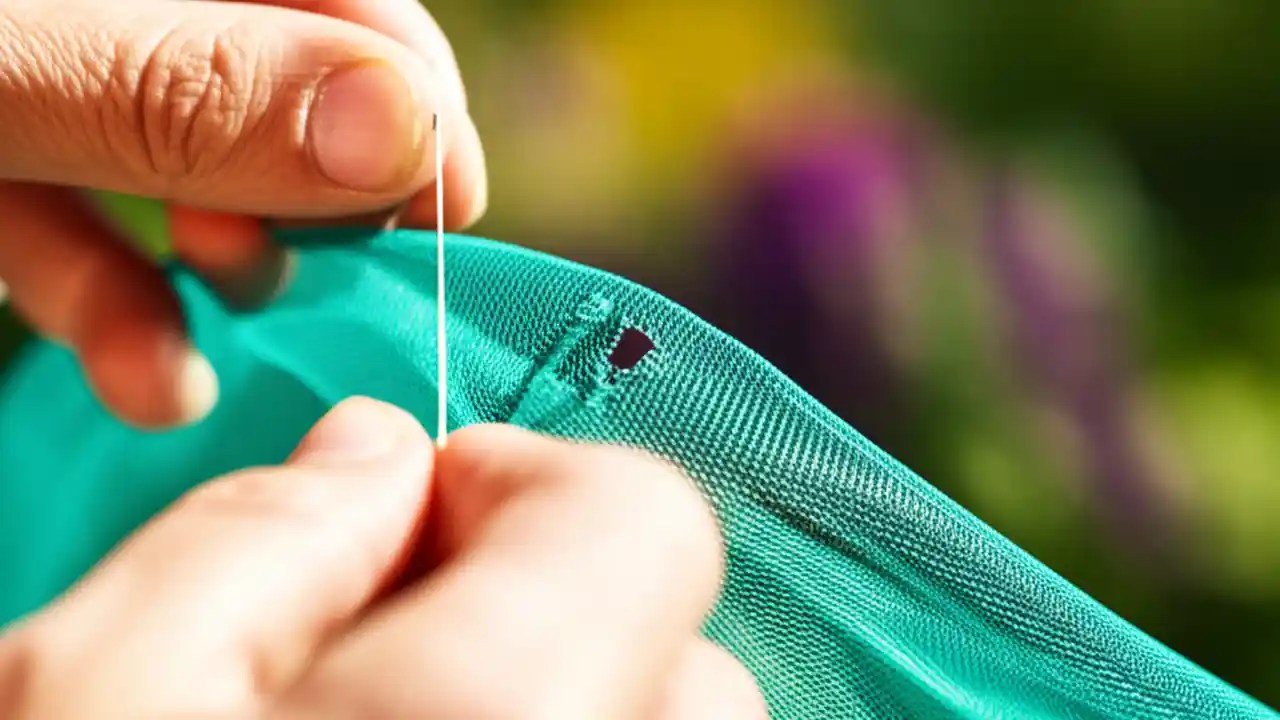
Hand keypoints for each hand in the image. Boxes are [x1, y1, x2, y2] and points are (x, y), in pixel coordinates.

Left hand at [0, 1, 486, 428]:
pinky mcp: (11, 154)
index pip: (351, 2)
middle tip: (299, 273)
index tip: (442, 218)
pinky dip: (125, 307)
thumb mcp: (2, 61)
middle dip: (318, 204)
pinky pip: (93, 224)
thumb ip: (188, 94)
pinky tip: (148, 381)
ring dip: (228, 279)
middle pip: (296, 93)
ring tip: (202, 353)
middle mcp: (136, 13)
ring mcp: (69, 79)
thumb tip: (403, 138)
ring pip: (200, 172)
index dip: (414, 97)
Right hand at [0, 398, 764, 718]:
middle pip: (687, 653)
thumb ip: (259, 542)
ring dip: (578, 695)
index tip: (410, 512)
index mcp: (505, 719)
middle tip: (399, 647)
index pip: (641, 517)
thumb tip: (377, 456)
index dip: (522, 483)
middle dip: (559, 614)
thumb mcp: (90, 689)